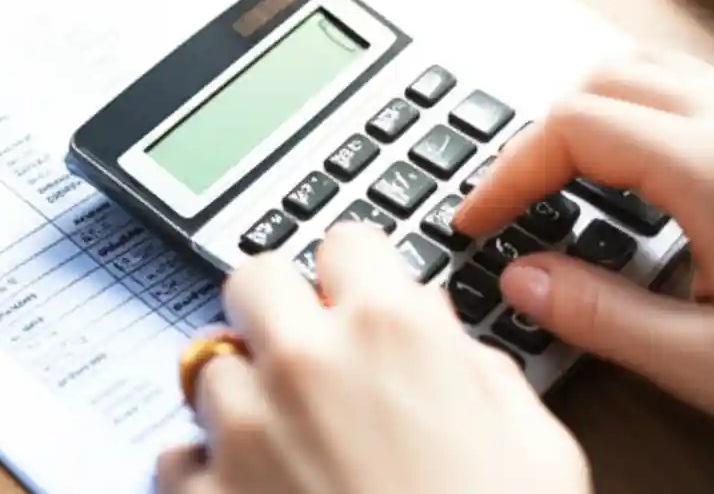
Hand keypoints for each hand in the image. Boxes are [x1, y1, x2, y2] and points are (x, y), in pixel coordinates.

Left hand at [155, 222, 588, 493]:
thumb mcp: (537, 444)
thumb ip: (475, 366)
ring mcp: (245, 432)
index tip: (356, 293)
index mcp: (394, 332)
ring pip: (206, 365)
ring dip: (239, 392)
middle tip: (305, 350)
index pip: (346, 241)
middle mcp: (307, 364)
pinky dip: (203, 471)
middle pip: (253, 279)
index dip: (355, 270)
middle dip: (277, 308)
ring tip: (281, 438)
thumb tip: (436, 332)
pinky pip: (176, 457)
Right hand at [454, 49, 713, 491]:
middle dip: (545, 134)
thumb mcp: (704, 364)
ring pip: (657, 71)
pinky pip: (704, 93)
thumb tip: (520, 277)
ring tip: (566, 182)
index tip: (481, 218)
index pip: (576, 126)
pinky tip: (645, 182)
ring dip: (596, 113)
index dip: (510, 171)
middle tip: (516, 201)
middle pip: (608, 77)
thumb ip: (597, 312)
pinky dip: (648, 116)